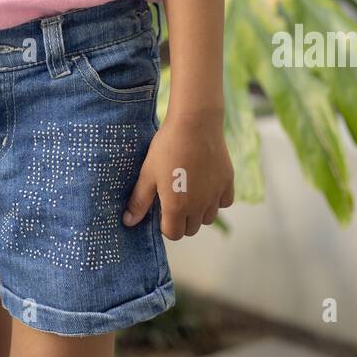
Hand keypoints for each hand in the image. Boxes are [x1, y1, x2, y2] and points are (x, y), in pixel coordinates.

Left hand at [123, 109, 233, 237]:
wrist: (195, 123)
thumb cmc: (167, 147)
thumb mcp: (148, 173)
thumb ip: (139, 201)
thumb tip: (128, 222)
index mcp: (177, 207)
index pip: (174, 234)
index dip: (165, 224)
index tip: (162, 207)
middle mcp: (199, 206)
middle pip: (191, 229)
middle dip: (181, 219)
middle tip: (174, 197)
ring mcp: (215, 195)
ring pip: (208, 217)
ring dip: (199, 211)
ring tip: (189, 189)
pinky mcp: (228, 182)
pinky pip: (224, 202)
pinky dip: (215, 199)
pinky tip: (205, 183)